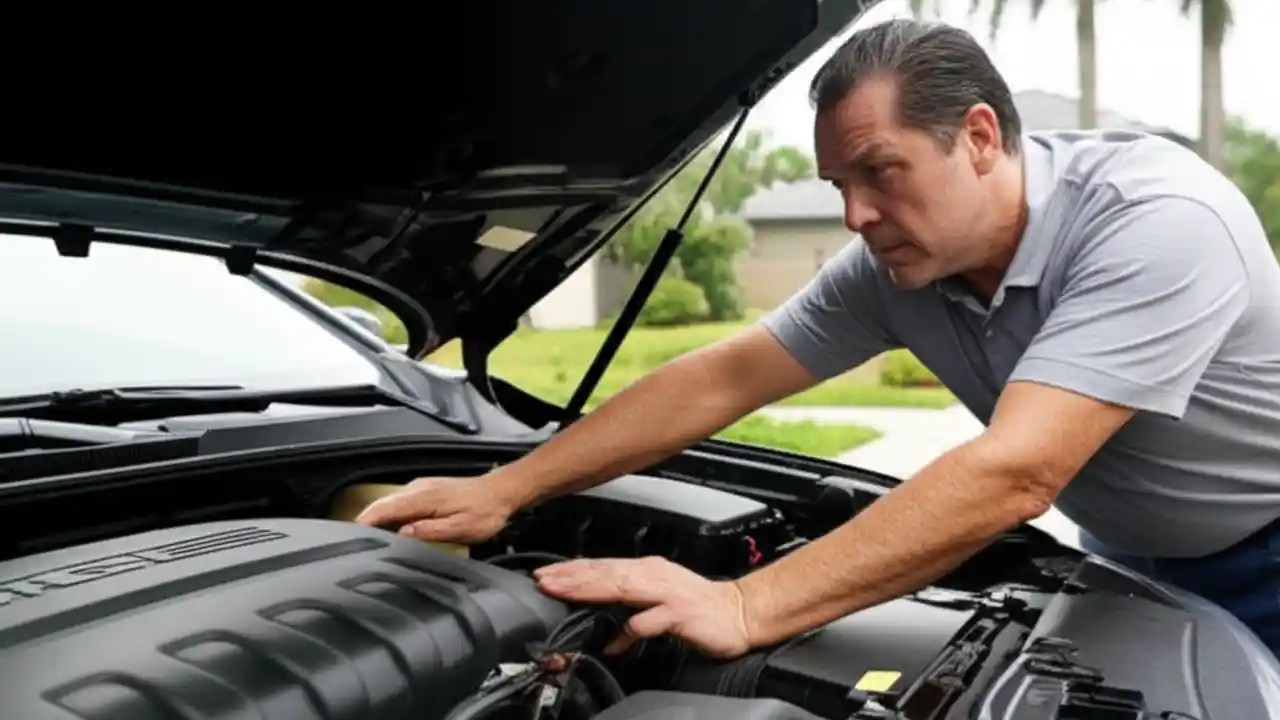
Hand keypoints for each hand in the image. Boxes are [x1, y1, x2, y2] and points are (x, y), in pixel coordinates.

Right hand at [353, 475, 516, 542]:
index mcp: (424, 498)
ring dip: (376, 518)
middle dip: (365, 521)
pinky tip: (390, 528)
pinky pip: (399, 502)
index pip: (384, 509)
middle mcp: (418, 488)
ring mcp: (421, 487)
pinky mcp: (427, 490)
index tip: (350, 537)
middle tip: (352, 543)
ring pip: (389, 502)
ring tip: (366, 539)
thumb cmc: (486, 512)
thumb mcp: (460, 528)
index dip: (365, 523)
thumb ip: (430, 531)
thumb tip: (403, 535)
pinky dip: (389, 515)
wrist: (502, 493)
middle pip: (381, 504)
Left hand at [533, 556, 752, 659]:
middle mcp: (654, 575)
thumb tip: (596, 600)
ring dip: (589, 589)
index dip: (572, 570)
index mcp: (647, 569)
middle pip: (605, 573)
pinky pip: (648, 623)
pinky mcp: (679, 613)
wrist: (740, 614)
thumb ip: (628, 598)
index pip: (602, 565)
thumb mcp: (657, 595)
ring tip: (564, 593)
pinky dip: (627, 633)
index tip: (545, 575)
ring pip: (620, 587)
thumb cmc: (698, 606)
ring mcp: (666, 593)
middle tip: (543, 580)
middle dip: (571, 577)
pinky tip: (612, 644)